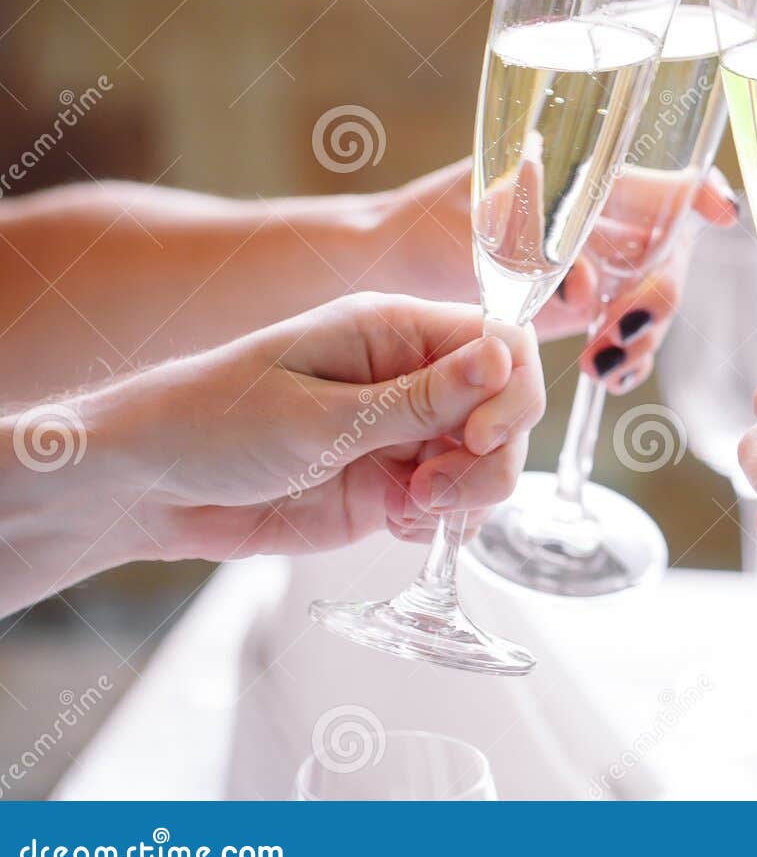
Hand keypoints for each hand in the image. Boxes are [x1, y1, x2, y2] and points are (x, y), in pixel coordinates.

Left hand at [62, 294, 536, 558]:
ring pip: (488, 460)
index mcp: (394, 331)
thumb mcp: (319, 417)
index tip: (481, 438)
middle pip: (506, 407)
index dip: (511, 390)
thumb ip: (420, 399)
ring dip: (471, 493)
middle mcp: (410, 377)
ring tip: (412, 509)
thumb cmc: (212, 425)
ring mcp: (403, 433)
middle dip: (491, 455)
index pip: (499, 341)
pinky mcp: (390, 485)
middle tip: (433, 490)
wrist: (146, 488)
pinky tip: (400, 525)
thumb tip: (504, 359)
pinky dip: (445, 522)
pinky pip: (454, 502)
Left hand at [375, 159, 737, 388]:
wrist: (398, 266)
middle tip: (619, 330)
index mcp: (585, 178)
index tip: (723, 215)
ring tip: (600, 365)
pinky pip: (627, 335)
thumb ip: (528, 234)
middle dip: (659, 296)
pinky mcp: (585, 310)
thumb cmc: (428, 221)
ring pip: (655, 299)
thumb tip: (581, 282)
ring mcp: (599, 266)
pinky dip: (625, 359)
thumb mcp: (470, 216)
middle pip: (670, 250)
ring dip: (642, 336)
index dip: (702, 191)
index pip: (658, 176)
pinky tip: (603, 377)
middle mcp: (603, 219)